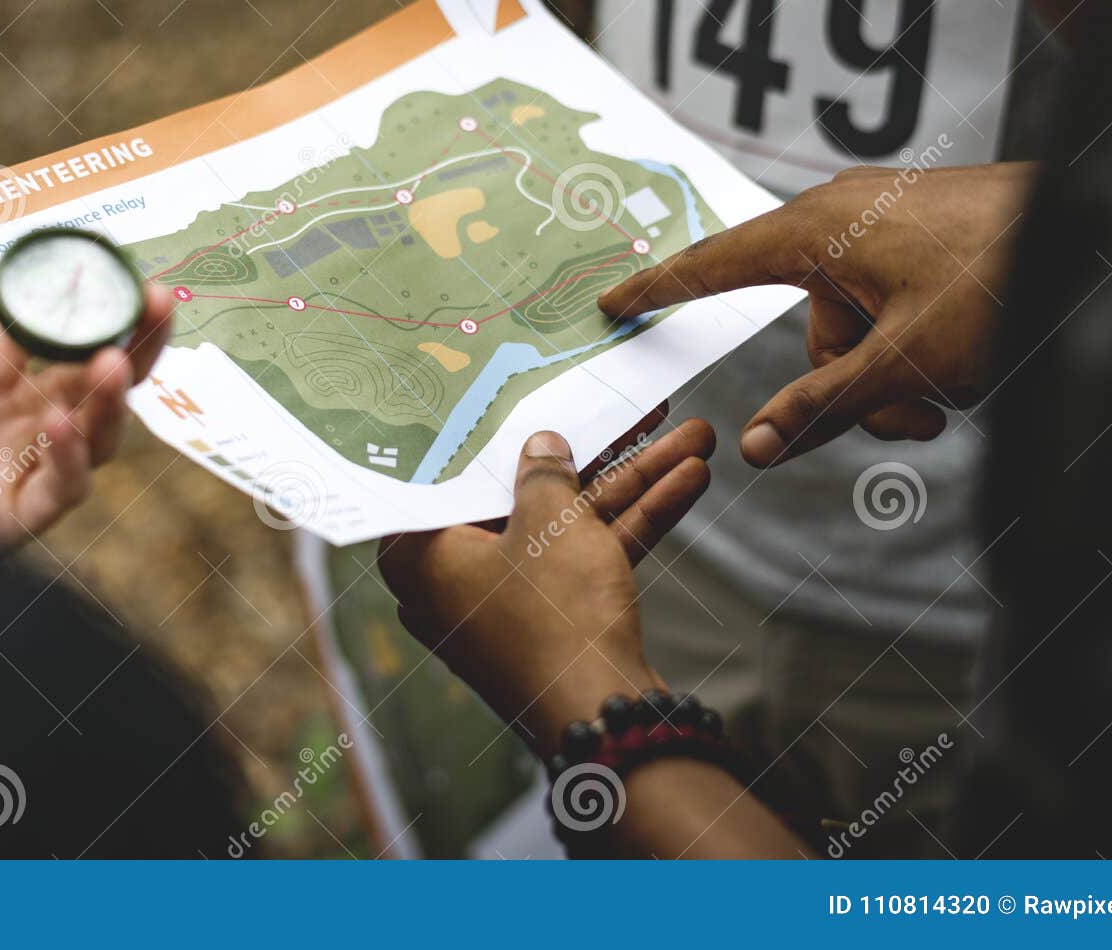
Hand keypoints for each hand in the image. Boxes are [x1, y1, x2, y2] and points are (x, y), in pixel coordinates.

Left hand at [0, 256, 173, 549]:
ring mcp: (15, 468)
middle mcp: (14, 417)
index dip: (99, 301)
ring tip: (112, 361)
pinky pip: (60, 491)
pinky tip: (58, 420)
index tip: (123, 265)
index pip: (63, 330)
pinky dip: (70, 458)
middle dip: (140, 341)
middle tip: (159, 300)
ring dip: (115, 399)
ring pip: (98, 435)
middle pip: (101, 379)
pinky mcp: (6, 518)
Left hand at [378, 417, 714, 757]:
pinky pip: (588, 560)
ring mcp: (508, 607)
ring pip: (570, 527)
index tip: (522, 395)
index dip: (495, 432)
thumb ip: (543, 472)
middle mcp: (455, 581)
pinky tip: (690, 480)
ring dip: (634, 482)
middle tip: (633, 410)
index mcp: (420, 555)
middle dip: (598, 453)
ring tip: (691, 435)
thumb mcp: (549, 521)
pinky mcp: (555, 627)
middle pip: (524, 497)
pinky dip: (633, 524)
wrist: (602, 715)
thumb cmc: (552, 614)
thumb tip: (540, 445)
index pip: (453, 475)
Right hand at [599, 163, 1034, 467]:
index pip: (715, 264)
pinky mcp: (924, 231)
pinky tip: (965, 362)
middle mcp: (845, 216)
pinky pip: (894, 302)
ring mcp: (888, 221)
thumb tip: (755, 447)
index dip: (662, 290)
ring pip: (858, 325)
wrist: (1103, 222)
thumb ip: (823, 405)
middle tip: (909, 415)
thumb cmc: (1006, 279)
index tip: (612, 301)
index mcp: (821, 231)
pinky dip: (918, 343)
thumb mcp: (907, 360)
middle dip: (852, 383)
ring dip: (896, 373)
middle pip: (809, 325)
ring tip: (955, 391)